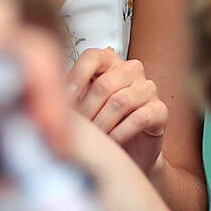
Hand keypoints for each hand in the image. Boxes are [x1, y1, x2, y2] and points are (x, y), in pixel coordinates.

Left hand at [67, 48, 166, 176]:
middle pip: (105, 84)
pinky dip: (120, 133)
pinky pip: (139, 118)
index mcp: (110, 62)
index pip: (92, 56)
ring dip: (102, 124)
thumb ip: (69, 96)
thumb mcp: (81, 106)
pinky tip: (111, 143)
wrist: (126, 153)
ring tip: (93, 138)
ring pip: (121, 101)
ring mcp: (148, 88)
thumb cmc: (100, 125)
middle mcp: (131, 70)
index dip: (75, 79)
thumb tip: (50, 95)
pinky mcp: (160, 110)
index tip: (63, 103)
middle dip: (87, 111)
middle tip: (78, 129)